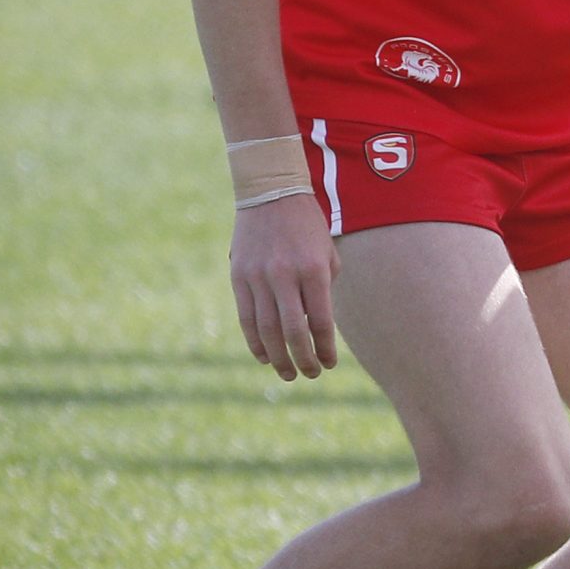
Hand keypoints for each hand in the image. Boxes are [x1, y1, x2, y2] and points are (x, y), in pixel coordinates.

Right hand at [229, 196, 339, 381]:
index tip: (330, 363)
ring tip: (288, 373)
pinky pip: (246, 318)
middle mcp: (286, 276)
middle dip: (304, 359)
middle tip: (310, 374)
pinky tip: (265, 357)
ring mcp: (259, 278)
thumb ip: (324, 287)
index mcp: (314, 270)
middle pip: (293, 332)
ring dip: (278, 357)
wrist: (272, 194)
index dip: (326, 348)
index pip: (321, 322)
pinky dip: (255, 342)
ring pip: (267, 330)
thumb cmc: (307, 225)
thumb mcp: (327, 252)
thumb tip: (318, 325)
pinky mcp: (239, 278)